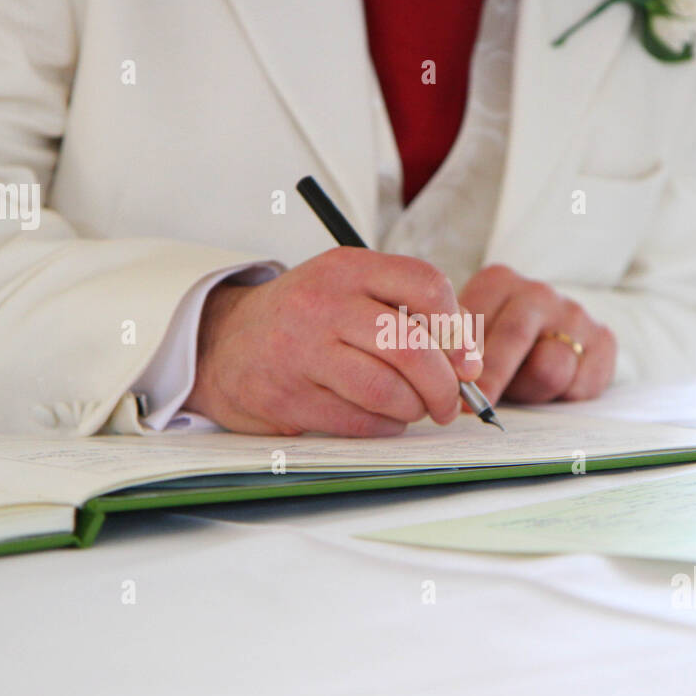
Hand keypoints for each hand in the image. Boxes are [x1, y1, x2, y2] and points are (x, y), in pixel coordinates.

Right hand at [184, 248, 481, 435]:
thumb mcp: (351, 291)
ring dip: (414, 409)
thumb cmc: (308, 319)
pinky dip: (385, 427)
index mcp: (348, 268)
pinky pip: (360, 422)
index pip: (426, 285)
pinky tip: (381, 419)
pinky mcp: (288, 397)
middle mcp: (323, 304)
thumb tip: (470, 364)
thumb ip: (410, 313)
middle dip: (444, 386)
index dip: (459, 329)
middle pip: (411, 349)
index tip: (467, 361)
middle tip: (450, 402)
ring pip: (388, 391)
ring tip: (413, 408)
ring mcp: (301, 351)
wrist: (225, 344)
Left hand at [458, 264, 615, 403]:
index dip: (460, 356)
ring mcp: (574, 312)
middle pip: (513, 338)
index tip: (447, 385)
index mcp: (497, 282)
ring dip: (533, 390)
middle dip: (494, 377)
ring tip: (526, 387)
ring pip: (550, 368)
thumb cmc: (501, 346)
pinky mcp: (604, 338)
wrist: (559, 337)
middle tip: (476, 408)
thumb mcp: (473, 341)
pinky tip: (557, 387)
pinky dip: (565, 395)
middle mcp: (537, 291)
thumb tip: (442, 382)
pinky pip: (581, 384)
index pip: (474, 321)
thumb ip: (457, 350)